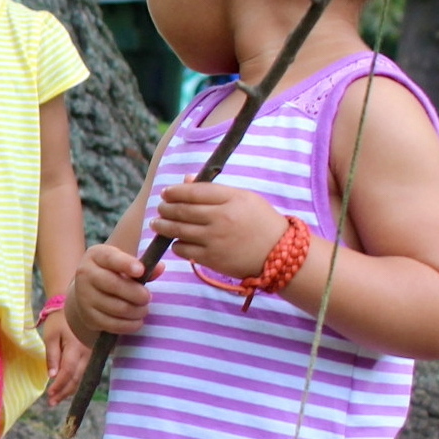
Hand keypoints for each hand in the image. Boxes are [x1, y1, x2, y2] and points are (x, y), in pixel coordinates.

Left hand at [41, 311, 90, 404]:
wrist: (74, 308)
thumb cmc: (59, 321)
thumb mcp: (51, 336)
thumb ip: (52, 356)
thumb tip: (53, 376)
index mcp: (75, 347)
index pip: (68, 372)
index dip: (59, 385)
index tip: (49, 395)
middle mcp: (87, 353)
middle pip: (77, 379)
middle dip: (64, 392)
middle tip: (52, 402)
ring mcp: (92, 355)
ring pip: (82, 378)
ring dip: (70, 390)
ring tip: (58, 399)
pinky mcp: (92, 356)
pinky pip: (85, 373)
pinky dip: (76, 382)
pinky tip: (68, 389)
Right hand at [69, 243, 157, 336]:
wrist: (86, 292)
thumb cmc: (112, 273)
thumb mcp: (123, 263)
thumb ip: (142, 266)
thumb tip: (160, 267)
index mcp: (96, 255)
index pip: (110, 258)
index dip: (126, 264)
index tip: (141, 271)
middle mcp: (85, 274)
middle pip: (115, 285)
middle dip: (138, 294)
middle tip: (147, 297)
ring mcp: (84, 296)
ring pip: (117, 307)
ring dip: (137, 311)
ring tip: (143, 309)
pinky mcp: (87, 317)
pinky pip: (113, 324)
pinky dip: (130, 325)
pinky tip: (136, 321)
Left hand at [151, 180, 286, 280]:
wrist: (281, 255)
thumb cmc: (262, 222)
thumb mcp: (245, 198)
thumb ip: (214, 190)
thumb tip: (186, 180)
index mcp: (231, 199)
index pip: (194, 191)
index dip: (175, 191)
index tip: (166, 192)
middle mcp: (221, 218)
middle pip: (182, 210)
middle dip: (165, 208)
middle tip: (160, 207)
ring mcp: (215, 239)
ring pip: (178, 229)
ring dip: (163, 225)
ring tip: (157, 223)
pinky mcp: (212, 258)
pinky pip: (184, 249)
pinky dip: (176, 244)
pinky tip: (176, 241)